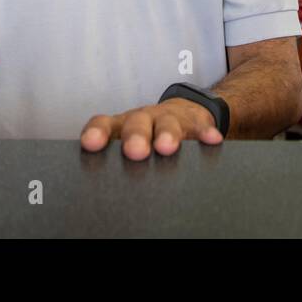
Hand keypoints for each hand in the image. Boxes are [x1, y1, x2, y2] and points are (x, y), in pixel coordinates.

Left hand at [79, 98, 223, 160]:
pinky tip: (211, 140)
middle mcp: (143, 119)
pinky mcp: (195, 122)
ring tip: (167, 148)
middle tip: (134, 151)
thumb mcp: (128, 142)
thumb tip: (102, 190)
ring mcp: (169, 119)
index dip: (97, 132)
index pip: (104, 124)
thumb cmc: (147, 137)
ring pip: (167, 123)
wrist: (183, 111)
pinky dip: (205, 133)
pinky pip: (200, 126)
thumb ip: (116, 161)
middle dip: (135, 136)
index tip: (91, 144)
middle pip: (137, 122)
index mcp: (121, 126)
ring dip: (167, 134)